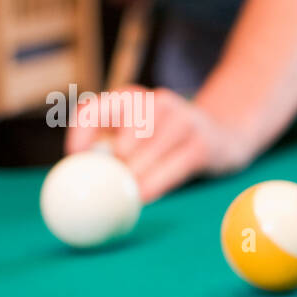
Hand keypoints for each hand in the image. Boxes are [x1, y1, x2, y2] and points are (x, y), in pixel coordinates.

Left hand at [65, 85, 248, 202]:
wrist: (222, 134)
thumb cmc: (164, 144)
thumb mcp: (134, 137)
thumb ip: (107, 151)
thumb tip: (74, 179)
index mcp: (129, 98)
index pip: (95, 109)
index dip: (81, 133)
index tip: (74, 159)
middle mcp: (154, 101)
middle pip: (124, 130)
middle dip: (112, 162)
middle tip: (101, 185)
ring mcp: (181, 118)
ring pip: (148, 149)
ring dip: (134, 176)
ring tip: (126, 194)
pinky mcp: (201, 142)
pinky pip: (174, 166)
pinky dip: (155, 184)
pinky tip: (144, 198)